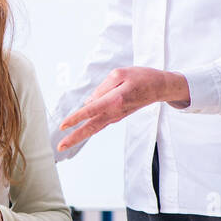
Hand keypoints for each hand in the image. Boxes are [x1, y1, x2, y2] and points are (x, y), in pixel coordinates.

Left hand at [56, 68, 190, 151]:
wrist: (160, 87)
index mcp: (115, 99)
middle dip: (75, 137)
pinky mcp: (117, 116)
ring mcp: (117, 116)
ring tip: (64, 144)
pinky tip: (78, 133)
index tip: (63, 125)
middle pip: (91, 127)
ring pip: (95, 128)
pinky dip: (88, 129)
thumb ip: (102, 87)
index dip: (76, 118)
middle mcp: (115, 112)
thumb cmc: (142, 77)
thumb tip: (89, 102)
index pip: (91, 110)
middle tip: (59, 147)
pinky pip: (100, 124)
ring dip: (79, 136)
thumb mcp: (120, 74)